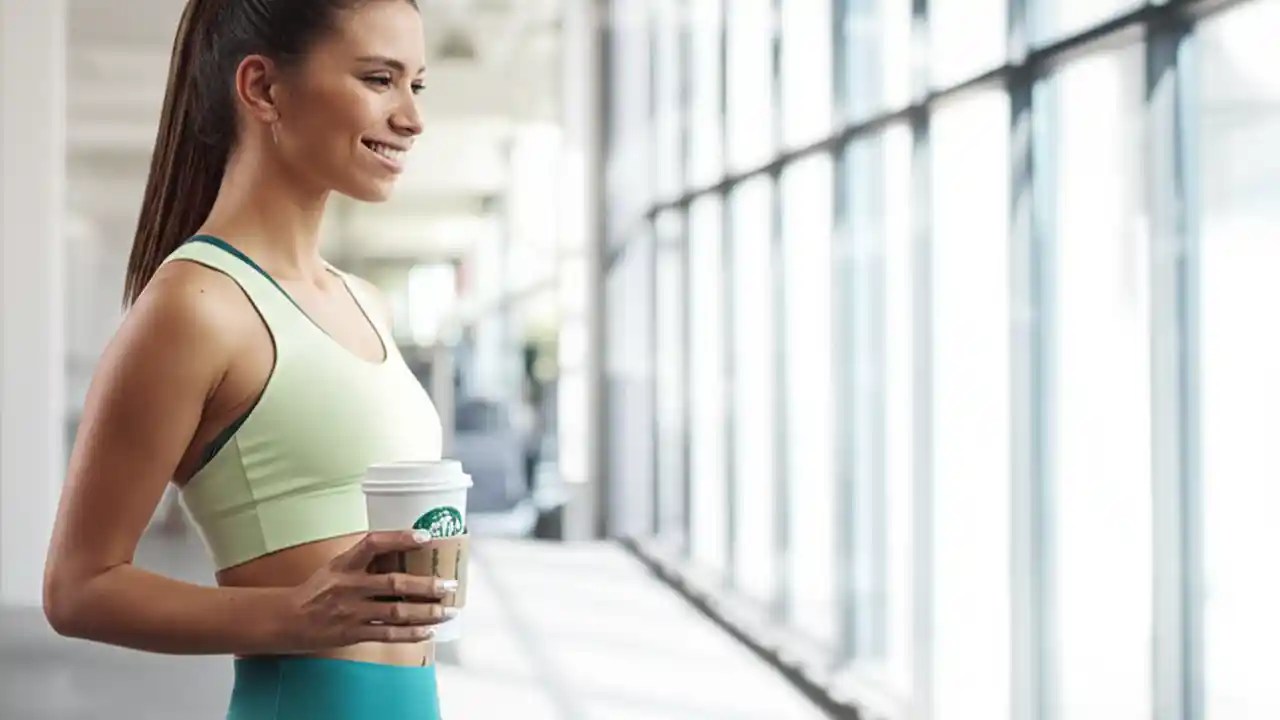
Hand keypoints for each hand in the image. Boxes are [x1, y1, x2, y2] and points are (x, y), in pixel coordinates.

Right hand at [275, 530, 457, 651]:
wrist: (286, 620)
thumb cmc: (316, 590)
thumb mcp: (335, 567)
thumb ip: (363, 562)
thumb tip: (401, 553)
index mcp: (344, 564)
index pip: (373, 544)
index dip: (399, 538)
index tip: (425, 537)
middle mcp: (349, 586)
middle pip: (393, 583)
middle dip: (426, 585)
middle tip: (450, 585)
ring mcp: (352, 611)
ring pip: (396, 612)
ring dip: (426, 612)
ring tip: (448, 611)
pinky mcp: (353, 633)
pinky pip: (387, 634)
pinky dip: (410, 634)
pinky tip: (429, 631)